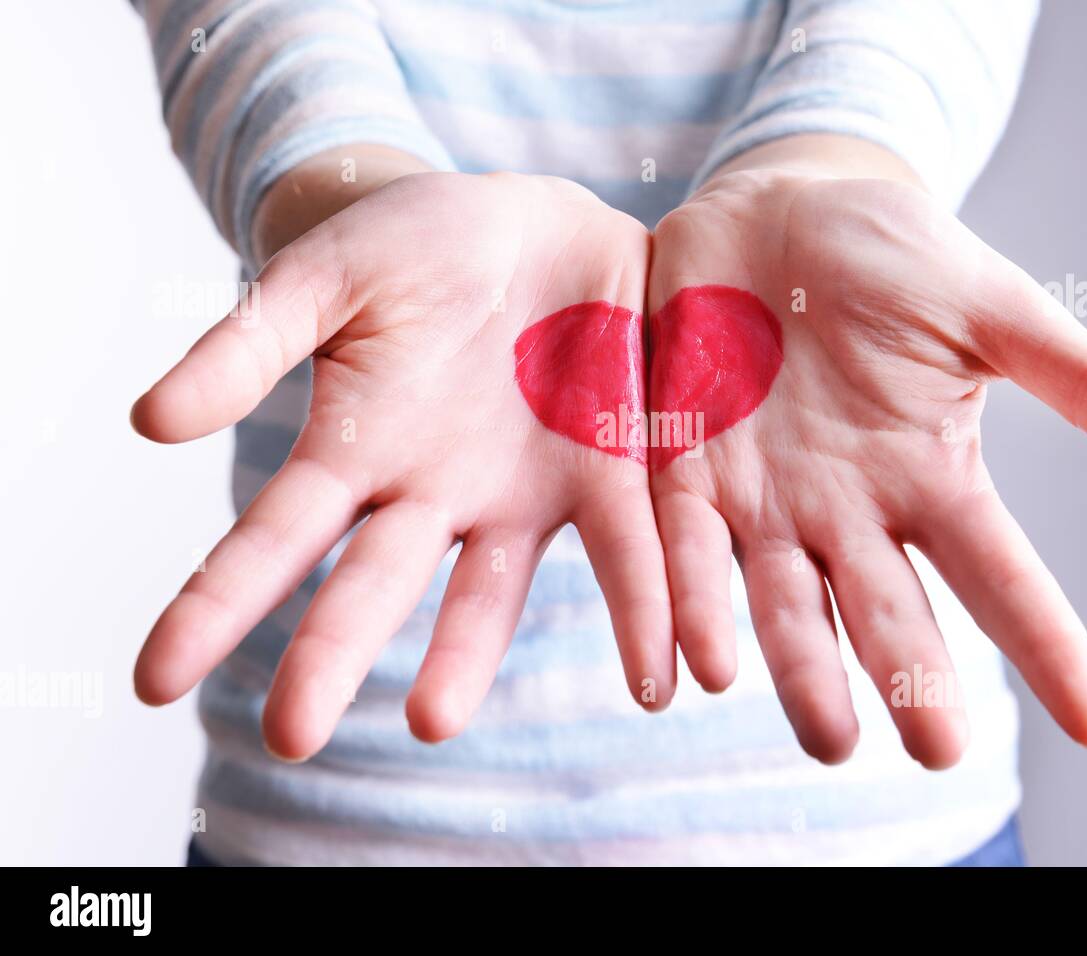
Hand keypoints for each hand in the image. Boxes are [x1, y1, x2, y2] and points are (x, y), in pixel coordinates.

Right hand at [132, 170, 673, 759]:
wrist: (532, 224)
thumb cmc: (414, 245)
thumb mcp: (325, 279)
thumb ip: (247, 345)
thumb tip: (148, 423)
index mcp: (354, 450)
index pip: (272, 540)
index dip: (213, 605)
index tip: (148, 684)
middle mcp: (432, 495)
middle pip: (372, 587)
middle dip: (331, 655)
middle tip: (291, 736)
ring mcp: (521, 494)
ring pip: (493, 591)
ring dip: (471, 655)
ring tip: (440, 722)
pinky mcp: (609, 472)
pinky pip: (628, 544)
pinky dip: (645, 603)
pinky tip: (658, 674)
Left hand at [647, 167, 1086, 766]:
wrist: (777, 207)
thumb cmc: (889, 253)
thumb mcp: (988, 309)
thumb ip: (1075, 378)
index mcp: (928, 476)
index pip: (998, 573)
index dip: (1047, 645)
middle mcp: (847, 511)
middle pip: (886, 610)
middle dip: (911, 676)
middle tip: (940, 747)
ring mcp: (763, 501)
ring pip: (783, 605)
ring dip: (801, 671)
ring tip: (830, 736)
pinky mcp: (683, 472)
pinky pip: (684, 549)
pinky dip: (689, 604)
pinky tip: (699, 663)